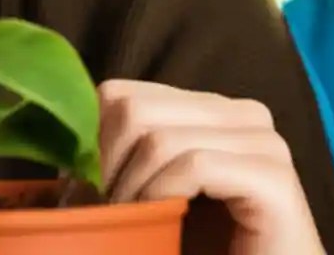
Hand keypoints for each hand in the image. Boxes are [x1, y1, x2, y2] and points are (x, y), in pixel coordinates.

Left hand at [98, 80, 322, 254]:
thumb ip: (120, 166)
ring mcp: (263, 140)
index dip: (89, 140)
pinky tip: (159, 222)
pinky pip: (193, 165)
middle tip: (100, 212)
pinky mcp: (272, 175)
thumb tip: (60, 154)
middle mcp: (241, 113)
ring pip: (159, 137)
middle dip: (104, 166)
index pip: (121, 93)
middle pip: (134, 109)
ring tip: (128, 224)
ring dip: (129, 190)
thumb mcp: (152, 197)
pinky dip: (161, 197)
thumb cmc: (207, 250)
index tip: (81, 189)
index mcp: (209, 109)